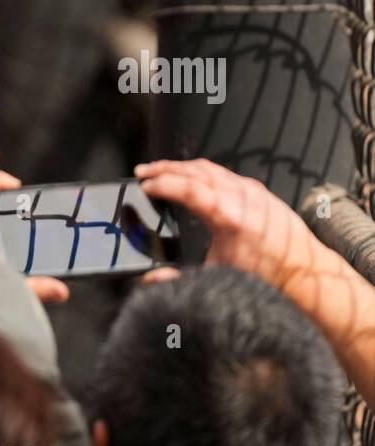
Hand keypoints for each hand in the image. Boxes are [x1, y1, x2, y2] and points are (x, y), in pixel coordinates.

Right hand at [135, 159, 322, 294]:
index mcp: (230, 218)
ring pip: (209, 168)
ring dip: (181, 167)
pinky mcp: (257, 190)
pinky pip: (223, 173)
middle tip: (142, 172)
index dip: (162, 184)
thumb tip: (149, 279)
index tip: (143, 186)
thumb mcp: (217, 278)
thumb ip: (178, 279)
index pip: (189, 189)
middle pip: (196, 171)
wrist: (304, 270)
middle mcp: (242, 197)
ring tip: (159, 171)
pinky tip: (189, 177)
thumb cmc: (266, 274)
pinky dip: (199, 172)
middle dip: (165, 168)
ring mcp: (251, 190)